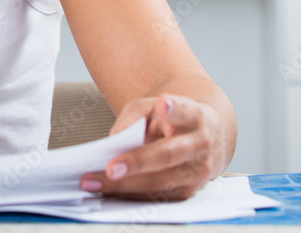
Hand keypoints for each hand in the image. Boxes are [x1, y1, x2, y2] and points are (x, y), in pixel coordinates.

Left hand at [79, 94, 222, 200]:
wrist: (205, 135)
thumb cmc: (173, 118)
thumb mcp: (155, 106)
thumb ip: (135, 113)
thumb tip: (116, 136)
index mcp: (193, 116)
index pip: (184, 112)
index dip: (174, 109)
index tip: (162, 103)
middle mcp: (199, 144)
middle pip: (167, 154)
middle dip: (138, 162)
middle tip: (111, 168)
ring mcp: (197, 171)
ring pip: (160, 181)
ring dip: (125, 185)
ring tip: (95, 182)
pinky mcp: (189, 190)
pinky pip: (157, 197)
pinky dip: (131, 194)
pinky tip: (108, 190)